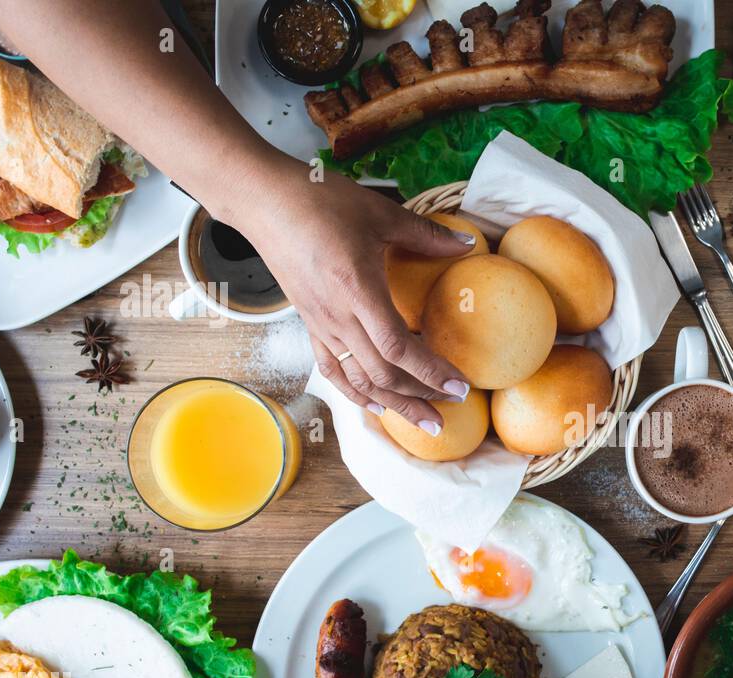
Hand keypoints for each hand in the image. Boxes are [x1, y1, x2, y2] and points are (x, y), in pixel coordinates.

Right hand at [238, 159, 474, 431]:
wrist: (264, 201)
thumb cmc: (322, 202)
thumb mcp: (381, 214)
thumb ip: (426, 234)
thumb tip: (467, 245)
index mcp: (358, 291)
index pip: (398, 348)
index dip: (430, 372)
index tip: (461, 386)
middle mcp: (338, 318)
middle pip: (382, 374)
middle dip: (420, 396)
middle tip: (453, 406)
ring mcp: (321, 325)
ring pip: (359, 379)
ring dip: (394, 403)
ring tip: (424, 420)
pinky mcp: (310, 324)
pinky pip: (333, 369)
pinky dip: (355, 392)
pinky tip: (376, 405)